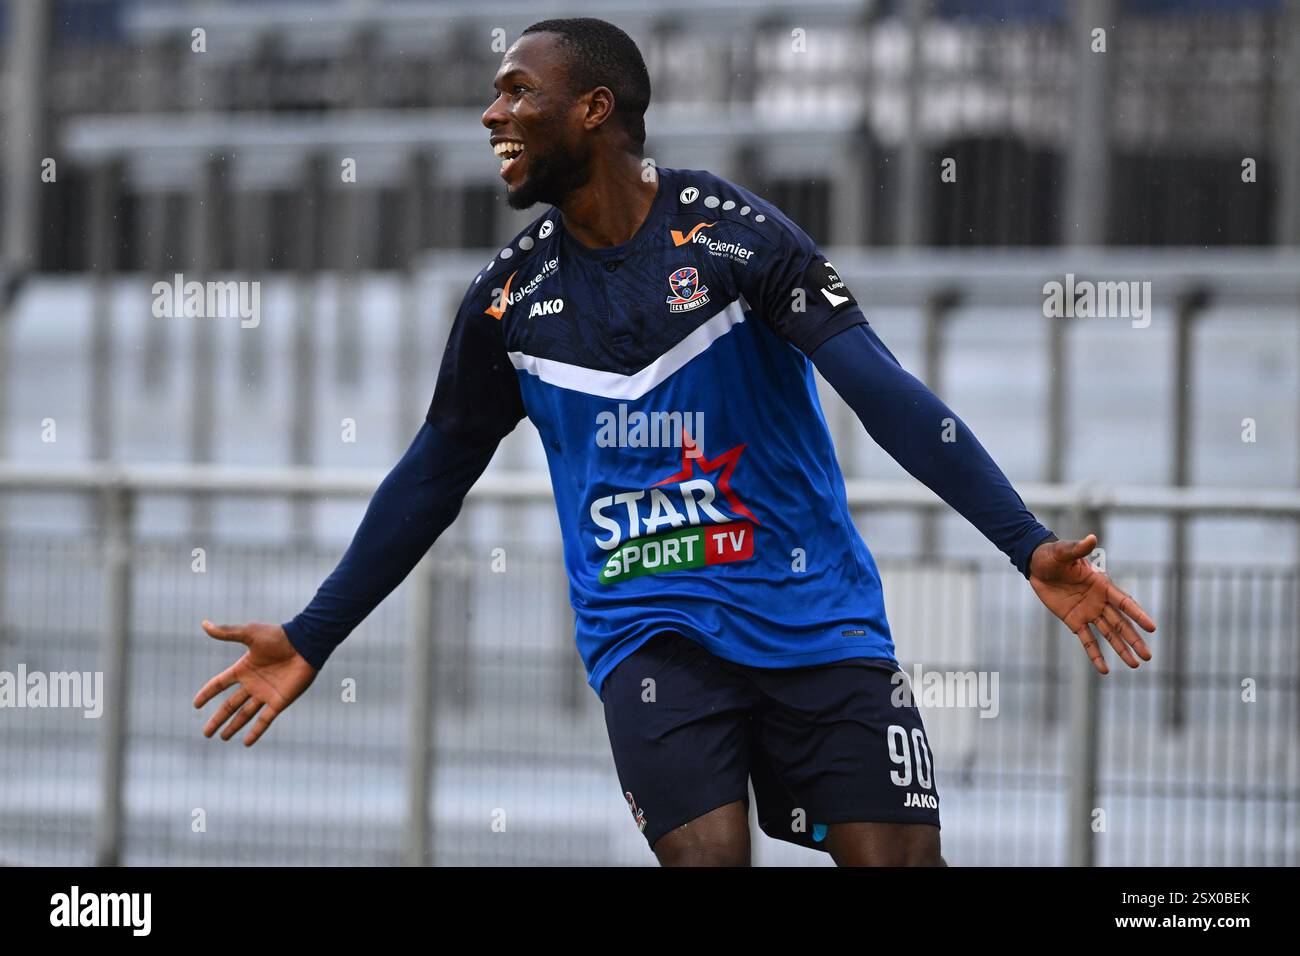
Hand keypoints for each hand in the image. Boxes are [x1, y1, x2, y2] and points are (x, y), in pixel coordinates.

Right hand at [193, 620, 317, 745]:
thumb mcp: (250, 634)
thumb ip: (227, 632)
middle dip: (218, 719)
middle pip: (230, 705)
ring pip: (245, 714)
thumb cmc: (279, 637)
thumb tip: (204, 624)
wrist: (305, 644)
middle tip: (206, 733)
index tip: (195, 705)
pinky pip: (264, 720)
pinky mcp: (279, 701)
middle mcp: (253, 684)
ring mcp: (266, 694)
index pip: (219, 684)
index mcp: (244, 669)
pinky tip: (246, 742)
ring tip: (223, 738)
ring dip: (234, 726)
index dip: (207, 693)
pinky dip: (255, 731)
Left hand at [1028, 534, 1155, 674]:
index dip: (1138, 615)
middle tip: (1149, 656)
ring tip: (1135, 664)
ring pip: (1108, 634)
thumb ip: (1078, 548)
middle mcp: (1099, 601)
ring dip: (1121, 649)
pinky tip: (1104, 670)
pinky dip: (1095, 655)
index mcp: (1102, 585)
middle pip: (1121, 624)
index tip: (1152, 627)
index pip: (1124, 603)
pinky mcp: (1074, 621)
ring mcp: (1088, 612)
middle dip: (1134, 639)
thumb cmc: (1053, 555)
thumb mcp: (1064, 552)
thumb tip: (1091, 537)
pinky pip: (1087, 640)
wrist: (1037, 565)